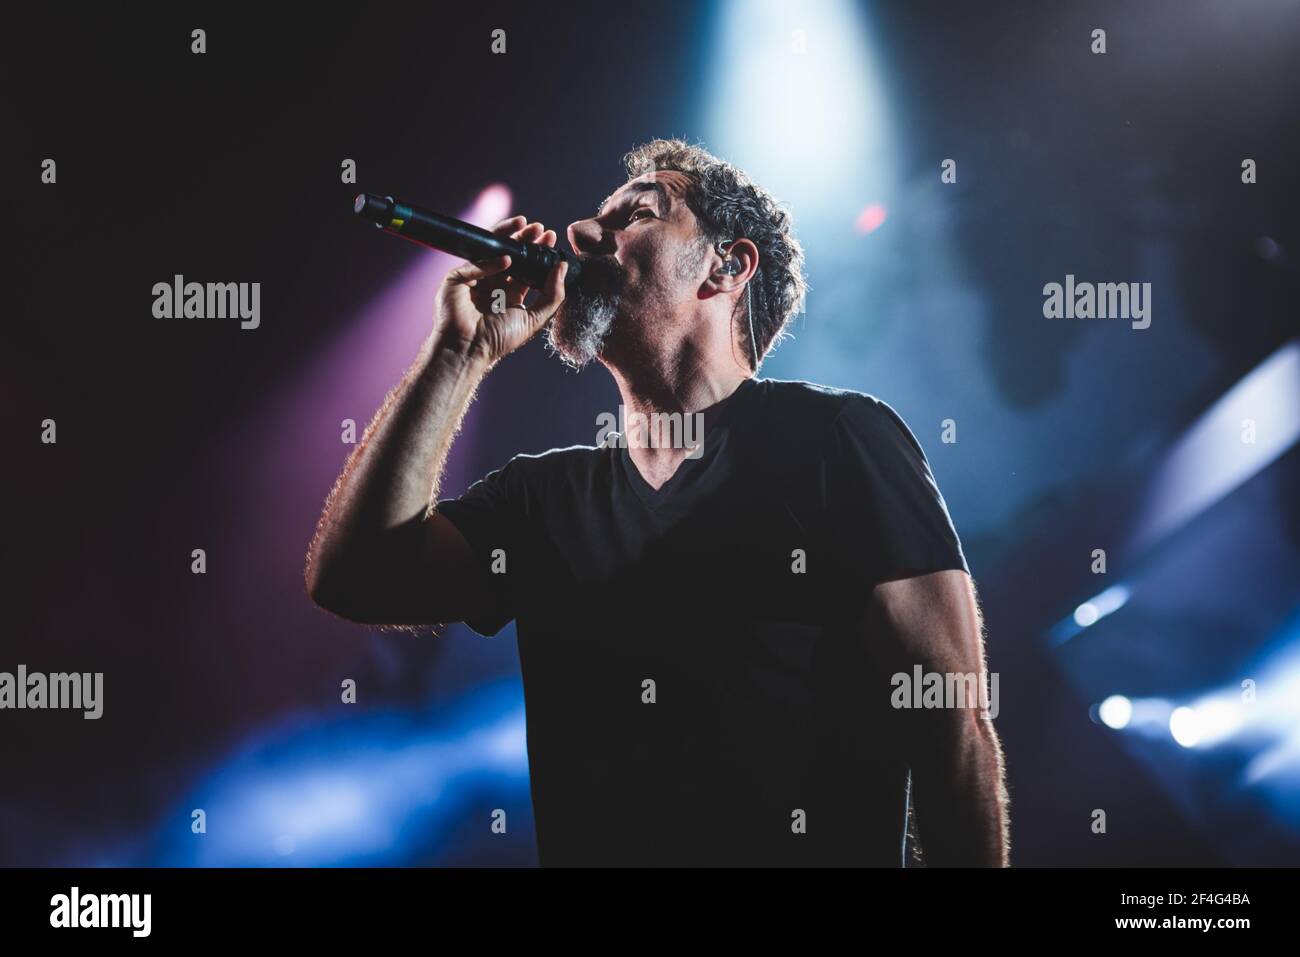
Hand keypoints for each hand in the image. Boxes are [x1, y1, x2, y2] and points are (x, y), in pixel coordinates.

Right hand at [433, 215, 567, 365]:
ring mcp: (475, 279)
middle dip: (525, 239)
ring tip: (524, 225)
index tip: (550, 238)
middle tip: (539, 228)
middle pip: (510, 253)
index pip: (526, 266)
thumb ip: (553, 295)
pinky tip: (506, 259)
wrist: (469, 349)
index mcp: (511, 293)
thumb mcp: (535, 318)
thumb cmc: (499, 339)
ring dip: (508, 236)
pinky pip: (474, 263)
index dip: (538, 252)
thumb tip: (562, 266)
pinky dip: (490, 261)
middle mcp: (494, 283)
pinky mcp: (457, 278)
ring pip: (491, 250)